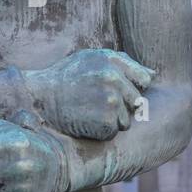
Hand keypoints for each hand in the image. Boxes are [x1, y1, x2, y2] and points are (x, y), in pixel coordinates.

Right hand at [25, 48, 154, 140]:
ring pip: (126, 120)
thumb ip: (123, 63)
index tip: (114, 92)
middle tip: (94, 104)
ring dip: (110, 121)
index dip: (131, 88)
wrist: (39, 99)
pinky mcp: (106, 121)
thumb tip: (153, 75)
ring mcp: (111, 100)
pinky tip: (84, 122)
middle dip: (120, 106)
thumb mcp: (91, 60)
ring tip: (88, 112)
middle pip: (136, 102)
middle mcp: (114, 78)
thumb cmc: (66, 78)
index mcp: (112, 60)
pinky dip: (100, 132)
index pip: (143, 80)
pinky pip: (113, 132)